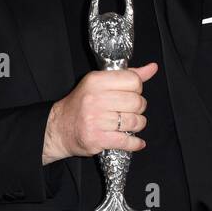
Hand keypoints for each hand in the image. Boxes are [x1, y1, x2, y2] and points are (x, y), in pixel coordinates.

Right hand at [42, 62, 156, 163]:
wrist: (58, 128)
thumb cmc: (82, 105)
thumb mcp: (100, 83)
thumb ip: (127, 76)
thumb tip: (152, 68)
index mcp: (96, 81)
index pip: (133, 80)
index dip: (137, 89)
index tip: (131, 94)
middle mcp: (95, 99)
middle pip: (137, 102)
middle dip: (139, 108)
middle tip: (130, 111)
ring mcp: (96, 120)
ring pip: (134, 121)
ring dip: (137, 125)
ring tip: (129, 124)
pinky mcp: (97, 138)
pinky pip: (127, 140)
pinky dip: (135, 143)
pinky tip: (136, 141)